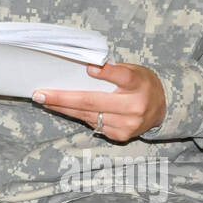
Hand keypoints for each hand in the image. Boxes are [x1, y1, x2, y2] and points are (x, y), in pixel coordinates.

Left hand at [33, 62, 165, 141]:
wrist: (163, 108)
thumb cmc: (142, 84)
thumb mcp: (135, 70)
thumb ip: (114, 70)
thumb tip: (88, 67)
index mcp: (138, 84)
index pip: (122, 76)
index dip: (106, 72)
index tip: (89, 67)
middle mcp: (134, 107)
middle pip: (92, 102)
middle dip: (62, 98)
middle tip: (40, 94)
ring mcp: (127, 124)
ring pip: (87, 115)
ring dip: (63, 108)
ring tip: (44, 100)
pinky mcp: (120, 135)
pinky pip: (92, 123)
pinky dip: (76, 115)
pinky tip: (61, 108)